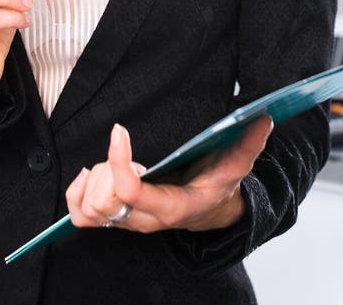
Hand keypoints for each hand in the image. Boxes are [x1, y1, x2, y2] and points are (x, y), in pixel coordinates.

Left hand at [65, 115, 273, 232]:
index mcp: (171, 207)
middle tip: (124, 148)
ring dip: (95, 177)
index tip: (119, 130)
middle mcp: (145, 220)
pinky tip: (94, 172)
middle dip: (108, 167)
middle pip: (104, 200)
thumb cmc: (218, 185)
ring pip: (89, 206)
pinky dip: (78, 191)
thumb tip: (264, 118)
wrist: (211, 212)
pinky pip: (81, 214)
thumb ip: (249, 143)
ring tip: (118, 161)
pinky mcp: (114, 220)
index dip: (118, 160)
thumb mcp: (236, 165)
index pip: (130, 192)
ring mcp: (128, 223)